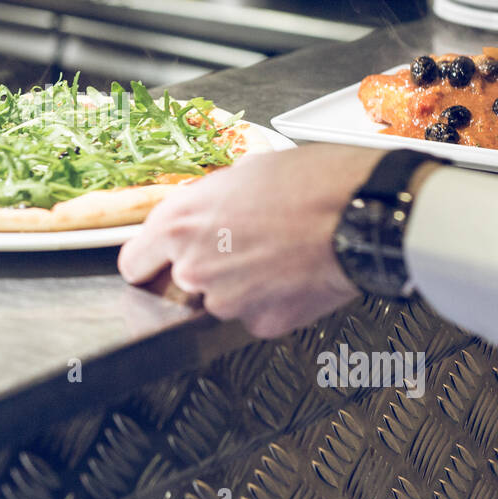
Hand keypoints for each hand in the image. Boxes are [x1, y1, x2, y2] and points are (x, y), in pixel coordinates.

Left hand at [118, 145, 388, 338]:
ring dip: (240, 286)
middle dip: (204, 268)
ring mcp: (226, 301)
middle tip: (242, 245)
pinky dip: (270, 302)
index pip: (134, 262)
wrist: (362, 212)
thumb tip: (205, 215)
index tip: (159, 261)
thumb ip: (208, 203)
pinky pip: (254, 316)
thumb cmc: (311, 182)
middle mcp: (193, 267)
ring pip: (220, 301)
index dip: (150, 260)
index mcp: (179, 223)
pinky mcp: (261, 323)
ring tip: (277, 254)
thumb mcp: (242, 174)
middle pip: (179, 283)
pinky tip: (293, 274)